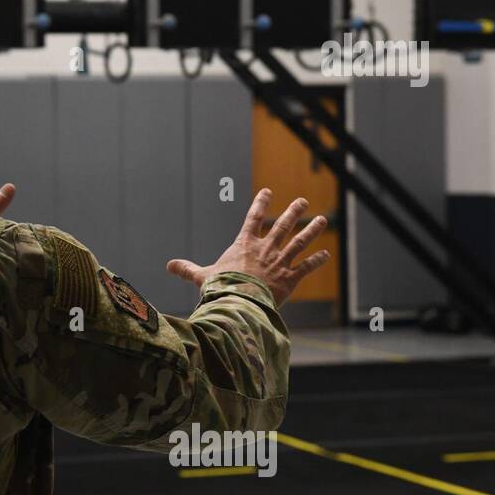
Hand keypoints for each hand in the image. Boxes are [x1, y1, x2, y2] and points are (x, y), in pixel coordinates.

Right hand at [166, 188, 329, 305]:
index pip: (253, 218)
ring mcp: (280, 262)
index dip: (260, 203)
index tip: (267, 191)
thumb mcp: (202, 277)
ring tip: (322, 220)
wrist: (240, 302)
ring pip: (299, 242)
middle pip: (282, 225)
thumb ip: (188, 269)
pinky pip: (306, 267)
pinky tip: (326, 255)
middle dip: (293, 212)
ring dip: (312, 231)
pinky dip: (316, 261)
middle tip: (302, 201)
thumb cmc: (220, 288)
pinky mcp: (290, 278)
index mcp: (244, 244)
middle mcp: (265, 249)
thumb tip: (169, 265)